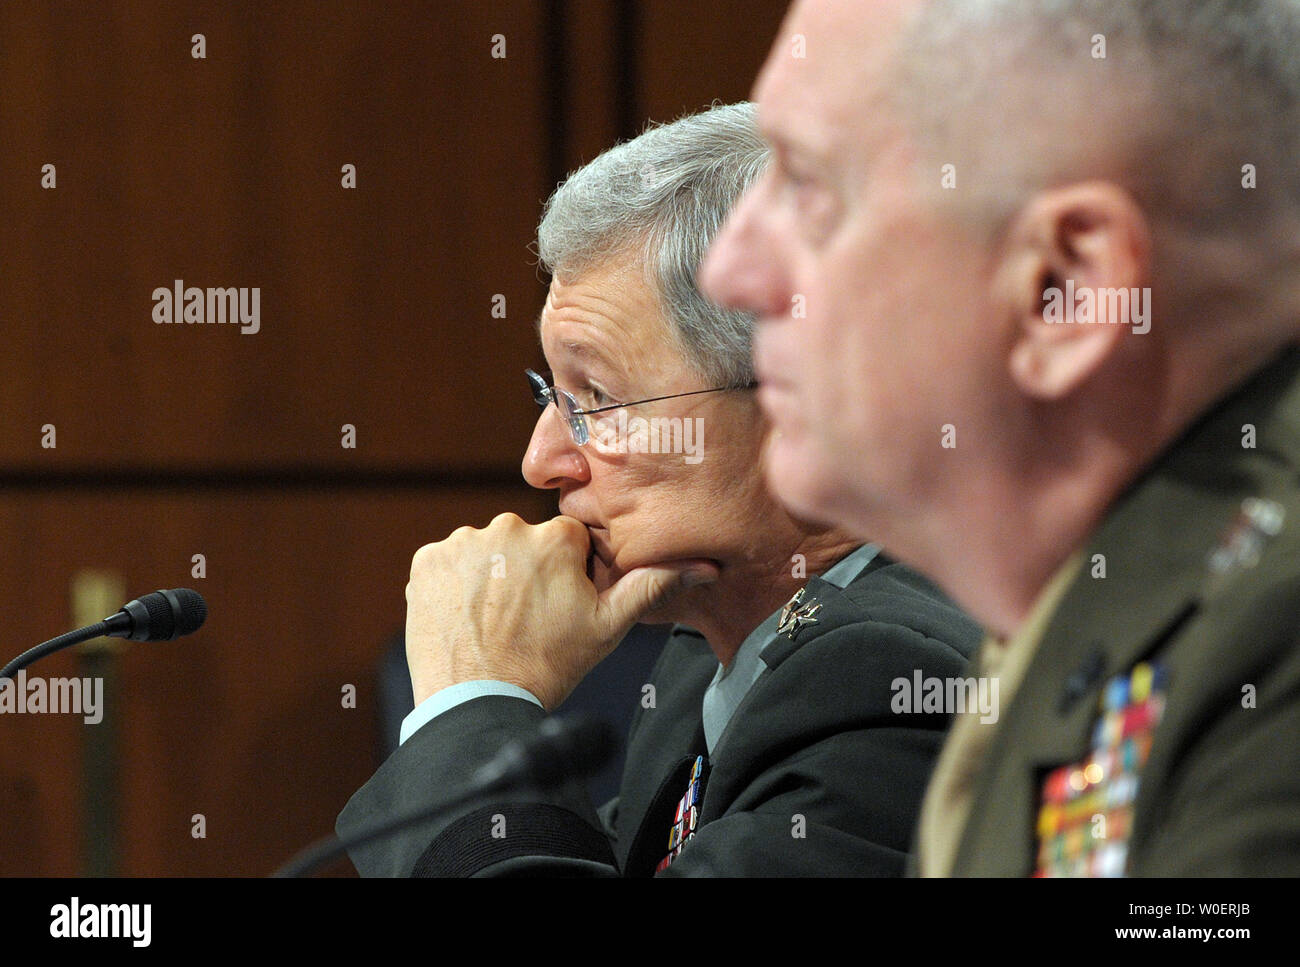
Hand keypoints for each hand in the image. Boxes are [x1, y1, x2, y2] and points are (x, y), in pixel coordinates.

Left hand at [404, 513, 717, 709]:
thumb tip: (703, 567)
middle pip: (524, 541)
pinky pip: (446, 562)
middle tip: (526, 618)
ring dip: (489, 575)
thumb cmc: (548, 666)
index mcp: (554, 538)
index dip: (566, 573)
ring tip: (493, 621)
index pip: (567, 541)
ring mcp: (461, 544)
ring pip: (485, 550)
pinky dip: (454, 584)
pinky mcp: (425, 562)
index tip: (558, 605)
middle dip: (526, 570)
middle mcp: (506, 529)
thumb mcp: (608, 627)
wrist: (479, 702)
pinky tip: (466, 616)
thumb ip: (652, 586)